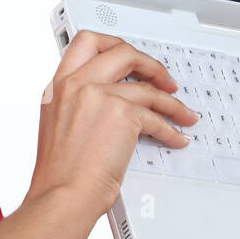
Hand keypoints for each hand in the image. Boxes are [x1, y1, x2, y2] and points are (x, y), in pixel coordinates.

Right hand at [29, 31, 198, 216]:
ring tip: (181, 113)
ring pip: (148, 87)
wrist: (63, 195)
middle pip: (122, 52)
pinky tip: (175, 136)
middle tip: (163, 80)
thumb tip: (110, 101)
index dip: (114, 45)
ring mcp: (99, 95)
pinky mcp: (123, 113)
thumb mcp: (58, 126)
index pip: (86, 43)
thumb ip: (78, 104)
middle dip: (150, 64)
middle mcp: (77, 84)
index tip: (131, 59)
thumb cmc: (60, 174)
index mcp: (58, 86)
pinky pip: (157, 115)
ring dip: (172, 102)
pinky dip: (171, 128)